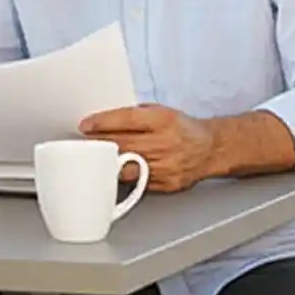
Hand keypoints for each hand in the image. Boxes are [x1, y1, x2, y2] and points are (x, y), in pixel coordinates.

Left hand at [79, 104, 218, 192]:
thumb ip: (134, 115)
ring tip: (95, 159)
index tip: (85, 125)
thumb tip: (102, 121)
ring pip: (127, 167)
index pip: (126, 120)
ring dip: (108, 163)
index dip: (102, 123)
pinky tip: (115, 171)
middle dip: (98, 144)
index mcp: (163, 120)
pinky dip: (124, 176)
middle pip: (122, 144)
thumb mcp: (159, 111)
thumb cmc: (180, 128)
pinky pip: (137, 182)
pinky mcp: (166, 183)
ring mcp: (166, 166)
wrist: (209, 149)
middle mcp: (165, 143)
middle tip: (84, 143)